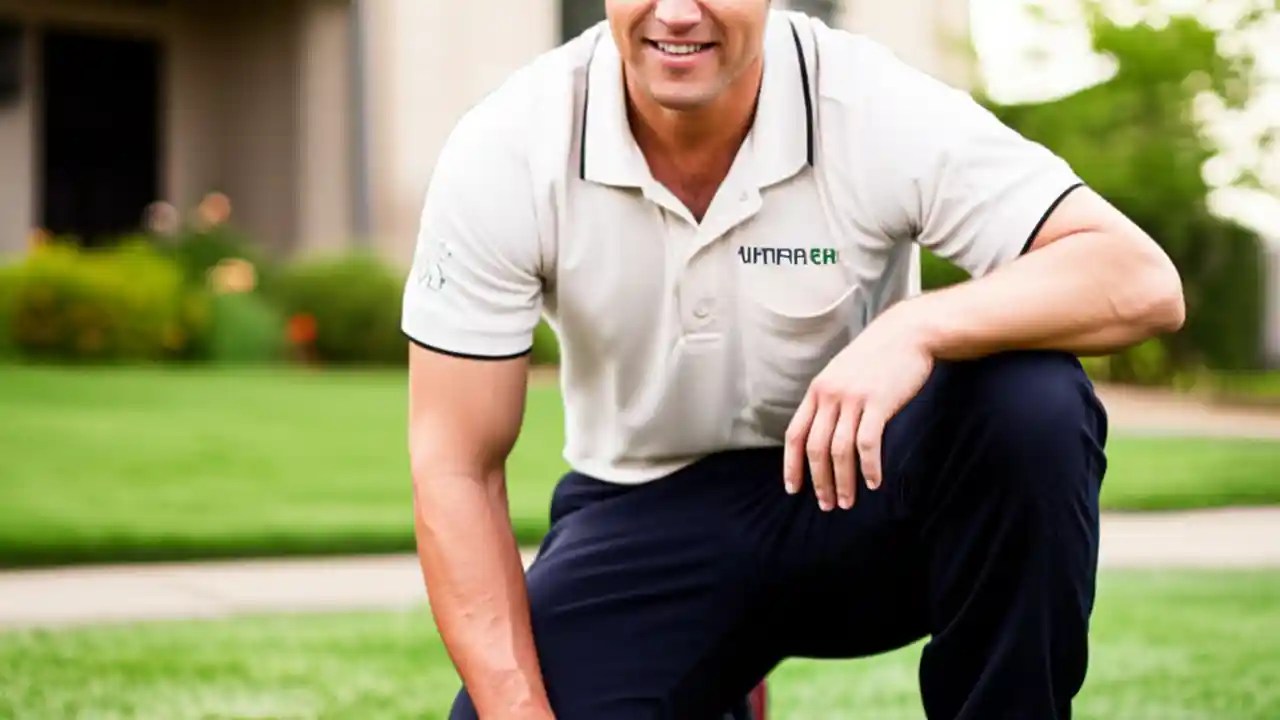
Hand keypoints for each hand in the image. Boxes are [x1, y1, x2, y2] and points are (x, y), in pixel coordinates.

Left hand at [783, 303, 934, 509]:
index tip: (793, 489)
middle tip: (826, 504)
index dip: (791, 465)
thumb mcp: (843, 373)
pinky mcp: (877, 402)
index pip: (794, 434)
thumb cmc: (877, 357)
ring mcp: (853, 398)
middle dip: (818, 481)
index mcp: (817, 390)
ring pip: (839, 451)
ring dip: (842, 482)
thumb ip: (830, 399)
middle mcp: (829, 395)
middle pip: (815, 448)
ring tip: (847, 502)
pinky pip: (868, 444)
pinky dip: (869, 468)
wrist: (907, 332)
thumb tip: (823, 432)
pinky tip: (874, 483)